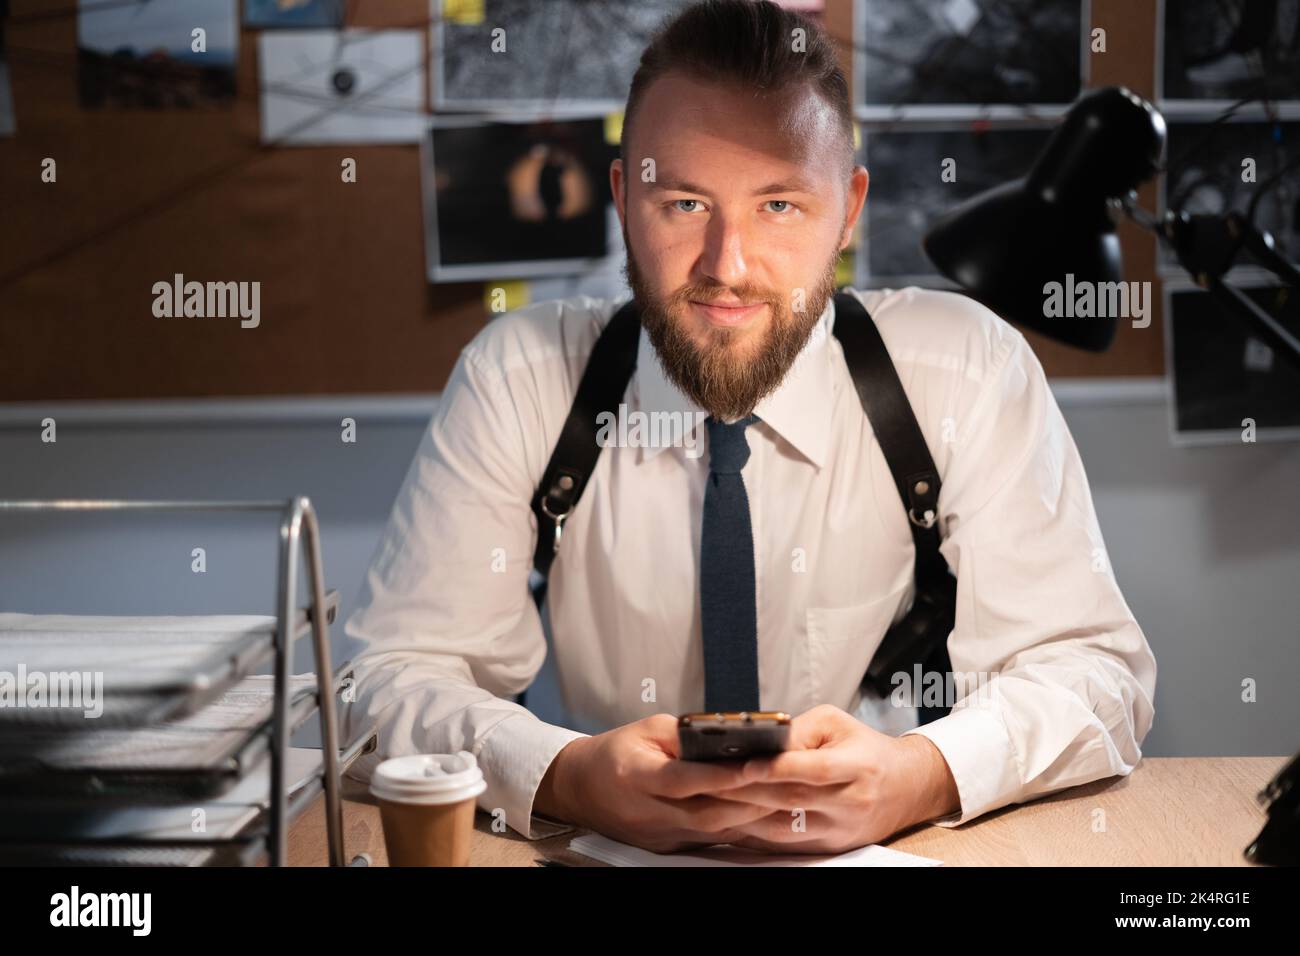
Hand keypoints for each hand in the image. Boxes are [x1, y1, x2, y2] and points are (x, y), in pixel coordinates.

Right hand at [534, 714, 780, 853]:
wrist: (580, 788)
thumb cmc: (615, 752)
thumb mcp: (646, 730)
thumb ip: (686, 736)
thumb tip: (728, 738)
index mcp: (635, 777)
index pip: (683, 780)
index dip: (720, 776)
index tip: (755, 765)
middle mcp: (648, 812)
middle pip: (706, 813)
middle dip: (749, 801)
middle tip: (787, 786)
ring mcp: (658, 834)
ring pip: (714, 831)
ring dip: (752, 818)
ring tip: (787, 803)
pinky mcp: (668, 845)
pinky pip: (710, 839)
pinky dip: (739, 828)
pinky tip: (766, 818)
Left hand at [710, 704, 959, 853]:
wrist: (907, 787)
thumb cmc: (864, 748)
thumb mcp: (836, 723)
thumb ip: (798, 731)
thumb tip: (758, 743)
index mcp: (858, 767)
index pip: (816, 769)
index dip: (779, 768)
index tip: (746, 765)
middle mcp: (851, 803)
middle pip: (793, 801)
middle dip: (747, 792)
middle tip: (709, 781)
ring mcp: (840, 830)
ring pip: (785, 829)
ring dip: (744, 816)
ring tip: (710, 801)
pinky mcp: (831, 847)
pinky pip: (787, 845)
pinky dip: (756, 834)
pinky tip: (729, 822)